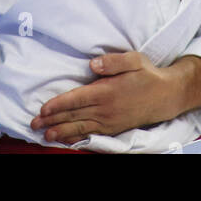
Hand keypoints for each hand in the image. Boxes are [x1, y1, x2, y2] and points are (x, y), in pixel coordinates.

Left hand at [31, 52, 183, 145]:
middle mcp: (106, 109)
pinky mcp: (114, 128)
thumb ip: (114, 61)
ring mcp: (110, 121)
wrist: (166, 96)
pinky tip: (67, 140)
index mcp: (107, 91)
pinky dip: (77, 138)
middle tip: (34, 124)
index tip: (43, 109)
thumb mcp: (134, 60)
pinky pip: (91, 134)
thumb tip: (94, 64)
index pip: (77, 99)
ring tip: (45, 136)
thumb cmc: (147, 75)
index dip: (59, 105)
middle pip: (74, 116)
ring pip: (81, 128)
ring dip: (61, 132)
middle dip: (52, 121)